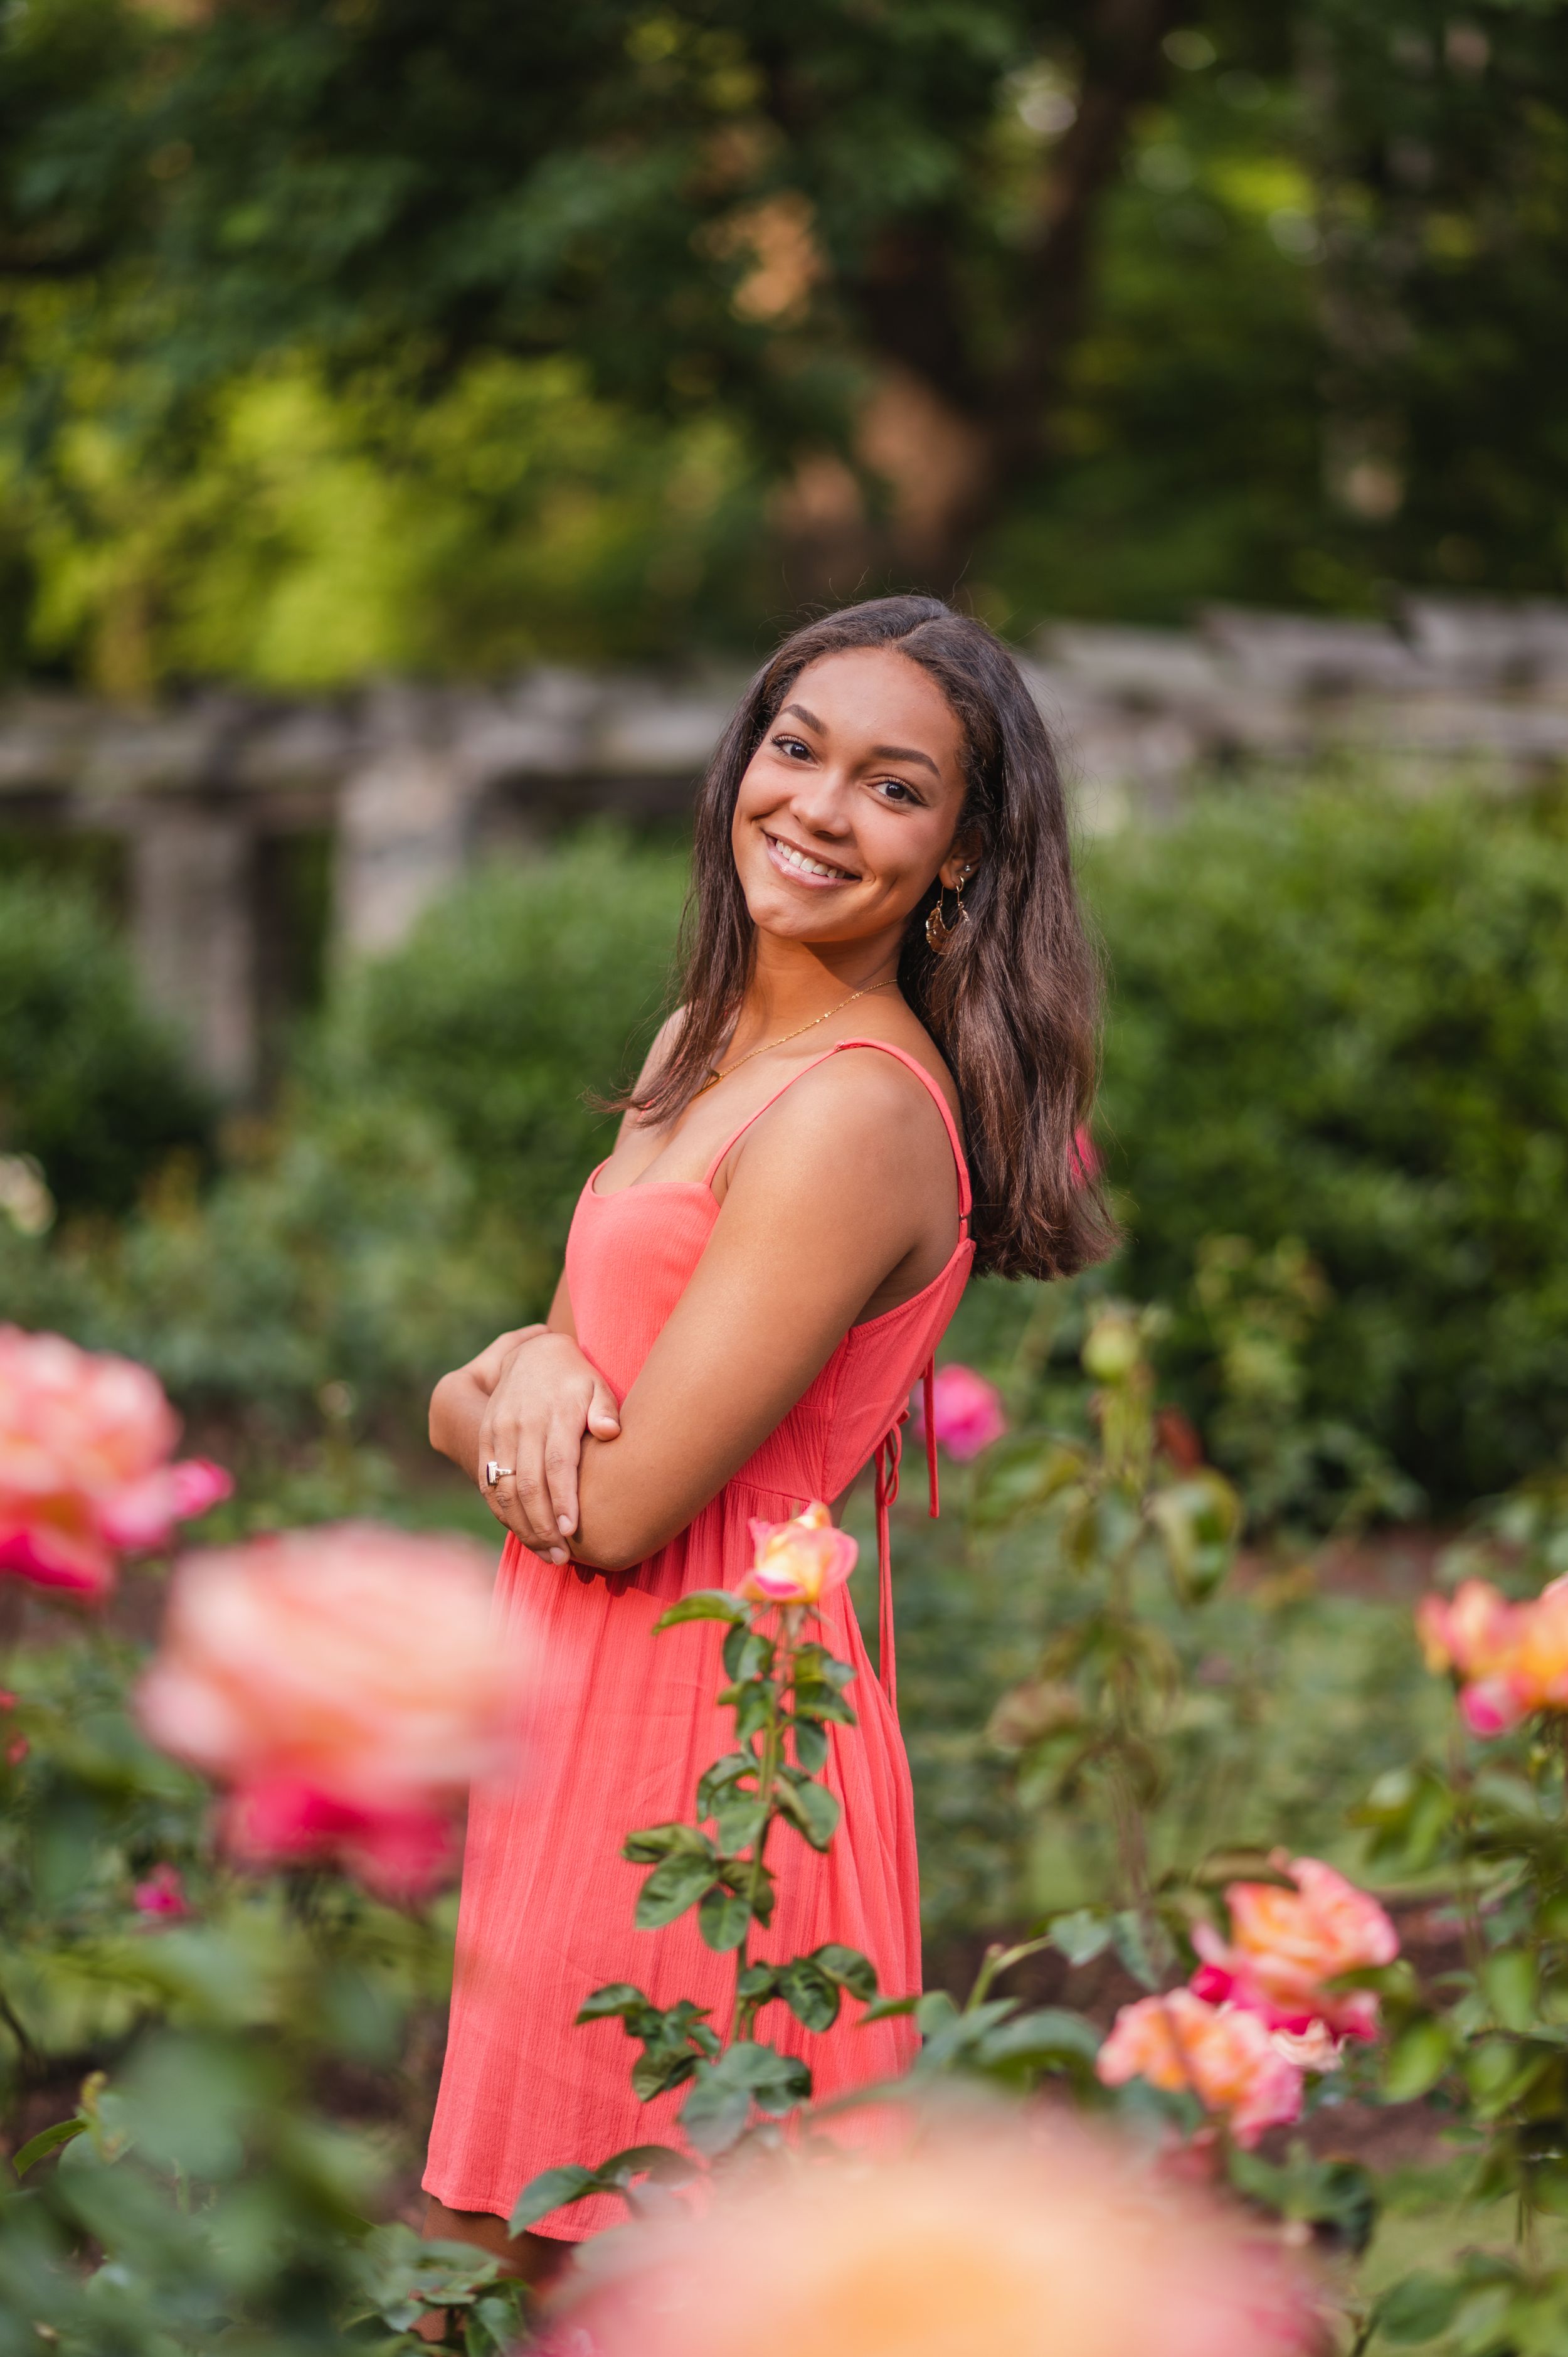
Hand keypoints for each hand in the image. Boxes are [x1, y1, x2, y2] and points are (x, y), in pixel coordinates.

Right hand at [477, 1332, 621, 1561]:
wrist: (532, 1354)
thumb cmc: (576, 1379)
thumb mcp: (596, 1385)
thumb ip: (604, 1408)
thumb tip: (611, 1431)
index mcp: (554, 1414)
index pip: (556, 1464)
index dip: (561, 1499)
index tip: (570, 1530)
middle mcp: (522, 1424)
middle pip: (527, 1483)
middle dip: (542, 1525)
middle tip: (560, 1557)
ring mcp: (499, 1432)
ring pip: (504, 1488)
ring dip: (522, 1526)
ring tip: (545, 1554)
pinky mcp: (485, 1438)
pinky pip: (488, 1481)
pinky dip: (501, 1510)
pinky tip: (519, 1532)